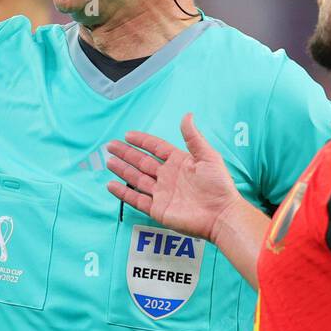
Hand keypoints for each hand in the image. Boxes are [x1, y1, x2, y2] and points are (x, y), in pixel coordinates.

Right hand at [106, 113, 239, 241]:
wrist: (221, 215)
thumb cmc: (219, 186)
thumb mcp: (208, 157)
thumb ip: (193, 137)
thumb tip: (187, 115)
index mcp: (179, 162)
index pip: (156, 148)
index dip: (142, 141)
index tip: (128, 135)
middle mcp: (168, 176)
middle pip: (142, 162)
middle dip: (126, 154)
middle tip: (110, 145)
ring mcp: (161, 193)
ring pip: (136, 179)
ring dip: (122, 170)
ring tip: (109, 162)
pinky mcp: (158, 209)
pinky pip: (136, 199)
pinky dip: (123, 193)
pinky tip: (112, 185)